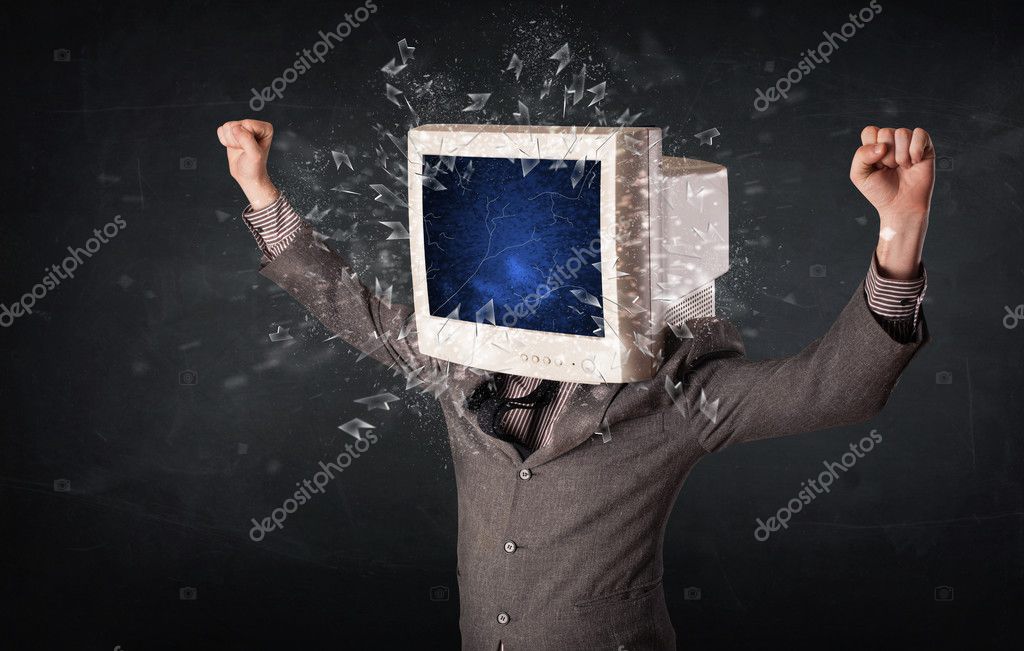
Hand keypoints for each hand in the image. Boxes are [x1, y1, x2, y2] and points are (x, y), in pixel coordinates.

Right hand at [217, 119, 278, 209]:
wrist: (247, 177)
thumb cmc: (254, 168)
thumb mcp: (254, 155)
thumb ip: (247, 140)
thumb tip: (236, 128)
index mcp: (265, 128)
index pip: (247, 124)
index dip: (244, 138)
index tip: (249, 149)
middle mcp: (254, 126)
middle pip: (235, 124)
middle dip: (236, 140)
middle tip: (244, 150)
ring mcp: (243, 128)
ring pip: (227, 127)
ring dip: (230, 141)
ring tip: (240, 149)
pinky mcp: (233, 132)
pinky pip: (221, 131)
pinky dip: (225, 141)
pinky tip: (234, 147)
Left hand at [850, 126, 934, 278]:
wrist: (901, 206)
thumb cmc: (880, 191)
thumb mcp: (860, 175)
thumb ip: (861, 156)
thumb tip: (882, 146)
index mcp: (875, 145)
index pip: (870, 131)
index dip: (870, 148)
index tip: (875, 165)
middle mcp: (892, 141)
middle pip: (885, 132)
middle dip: (886, 155)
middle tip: (890, 169)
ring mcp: (909, 143)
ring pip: (902, 133)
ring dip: (900, 155)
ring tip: (902, 167)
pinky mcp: (925, 147)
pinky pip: (920, 134)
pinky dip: (915, 150)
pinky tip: (914, 162)